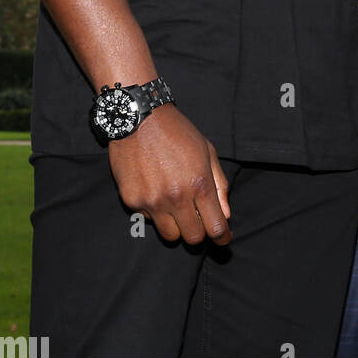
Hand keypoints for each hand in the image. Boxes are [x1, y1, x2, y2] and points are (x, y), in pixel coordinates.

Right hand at [109, 105, 231, 245]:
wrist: (139, 119)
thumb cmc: (178, 132)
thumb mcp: (207, 151)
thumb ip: (219, 185)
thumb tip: (225, 215)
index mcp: (199, 183)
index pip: (215, 226)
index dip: (222, 237)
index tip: (224, 239)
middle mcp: (176, 197)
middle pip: (193, 238)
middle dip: (199, 233)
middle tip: (198, 220)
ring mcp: (152, 201)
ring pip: (170, 236)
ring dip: (177, 227)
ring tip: (177, 207)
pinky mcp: (132, 201)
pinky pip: (148, 220)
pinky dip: (155, 213)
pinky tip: (156, 191)